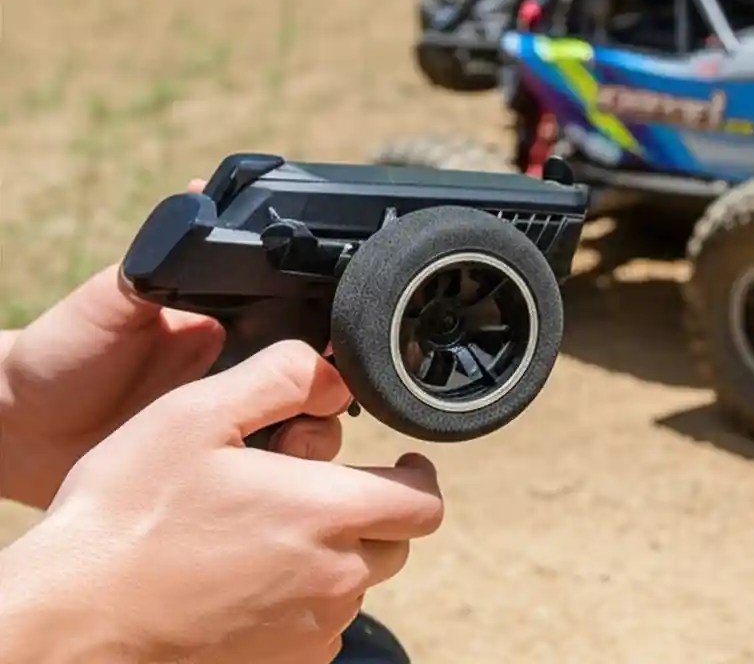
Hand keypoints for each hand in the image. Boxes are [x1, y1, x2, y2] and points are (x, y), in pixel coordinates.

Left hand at [0, 180, 337, 508]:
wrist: (23, 428)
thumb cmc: (63, 352)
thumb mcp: (114, 296)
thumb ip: (159, 254)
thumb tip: (202, 194)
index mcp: (239, 332)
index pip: (310, 334)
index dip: (332, 347)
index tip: (331, 358)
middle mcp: (249, 382)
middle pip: (330, 389)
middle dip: (334, 397)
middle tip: (315, 402)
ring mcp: (241, 433)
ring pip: (314, 437)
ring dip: (315, 440)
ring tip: (288, 442)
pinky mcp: (225, 480)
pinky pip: (275, 484)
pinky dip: (285, 484)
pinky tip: (266, 479)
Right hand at [0, 341, 442, 663]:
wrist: (76, 622)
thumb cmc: (127, 517)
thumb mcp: (196, 415)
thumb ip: (279, 378)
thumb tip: (331, 370)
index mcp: (328, 512)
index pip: (424, 501)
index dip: (417, 476)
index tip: (400, 463)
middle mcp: (335, 577)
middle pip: (396, 541)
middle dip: (373, 510)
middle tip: (315, 491)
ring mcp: (312, 627)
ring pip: (358, 583)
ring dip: (336, 553)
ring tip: (270, 533)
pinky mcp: (287, 662)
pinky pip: (321, 623)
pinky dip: (305, 597)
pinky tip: (250, 577)